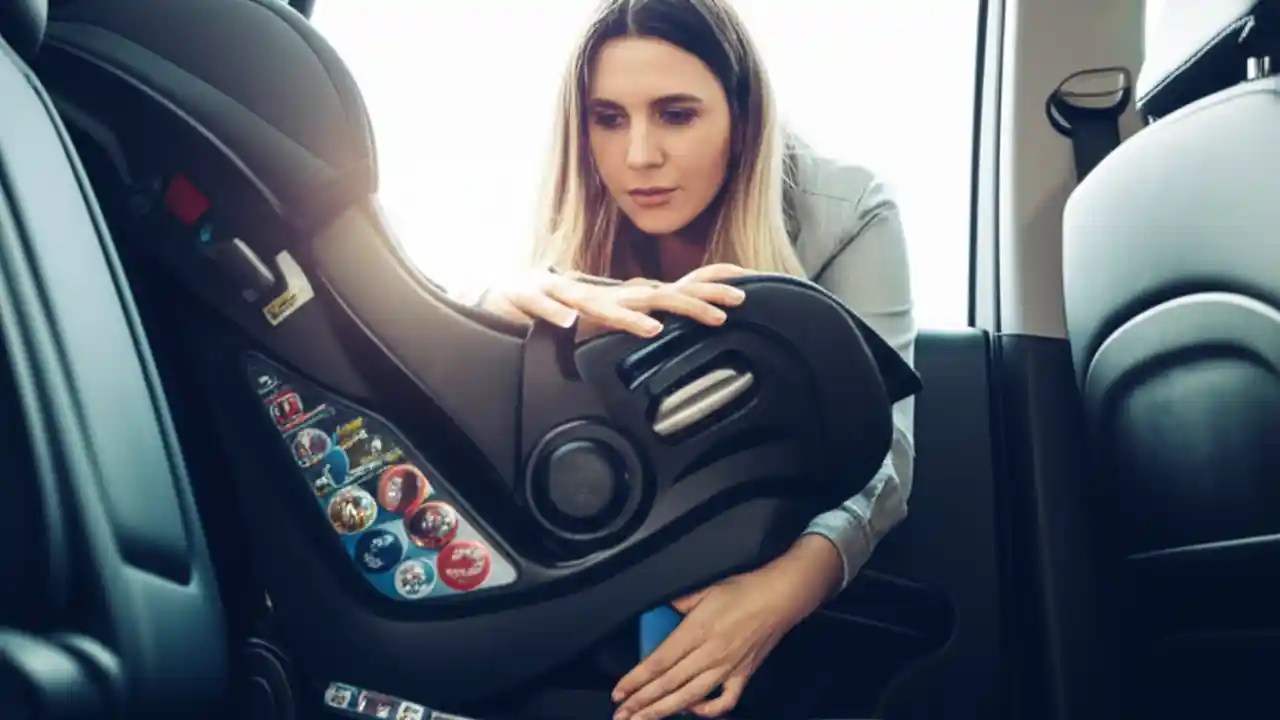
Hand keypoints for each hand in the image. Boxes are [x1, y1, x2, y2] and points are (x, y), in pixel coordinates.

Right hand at [481, 264, 752, 337]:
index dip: (706, 290)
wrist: (502, 289)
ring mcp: (564, 293)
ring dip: (624, 316)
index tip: (744, 293)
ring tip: (650, 329)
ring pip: (597, 305)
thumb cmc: (557, 304)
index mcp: (616, 297)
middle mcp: (598, 292)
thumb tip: (667, 322)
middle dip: (686, 305)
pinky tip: (568, 326)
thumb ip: (632, 315)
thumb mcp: (602, 313)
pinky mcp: (530, 296)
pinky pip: (544, 307)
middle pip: (648, 297)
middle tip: (721, 316)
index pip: (669, 291)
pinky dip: (555, 316)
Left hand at [611, 535, 842, 719]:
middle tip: (621, 716)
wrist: (781, 597)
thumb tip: (659, 609)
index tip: (619, 693)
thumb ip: (678, 602)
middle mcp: (709, 654)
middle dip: (642, 703)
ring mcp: (727, 668)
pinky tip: (691, 711)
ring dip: (663, 711)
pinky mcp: (743, 675)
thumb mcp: (704, 589)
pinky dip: (707, 711)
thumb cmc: (742, 589)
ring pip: (690, 697)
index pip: (659, 662)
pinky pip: (724, 701)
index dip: (636, 680)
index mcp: (696, 631)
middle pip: (669, 684)